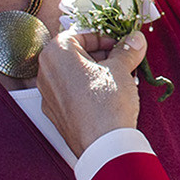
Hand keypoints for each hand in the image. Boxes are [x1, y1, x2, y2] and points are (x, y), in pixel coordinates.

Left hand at [39, 29, 145, 156]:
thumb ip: (127, 50)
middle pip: (75, 55)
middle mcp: (45, 73)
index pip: (79, 34)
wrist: (103, 145)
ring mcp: (48, 96)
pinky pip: (72, 95)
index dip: (103, 38)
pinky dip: (88, 91)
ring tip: (120, 80)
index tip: (119, 44)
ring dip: (96, 74)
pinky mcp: (56, 115)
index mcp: (56, 53)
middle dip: (101, 57)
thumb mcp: (121, 68)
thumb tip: (134, 40)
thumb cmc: (106, 101)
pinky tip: (109, 98)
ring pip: (74, 76)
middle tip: (122, 61)